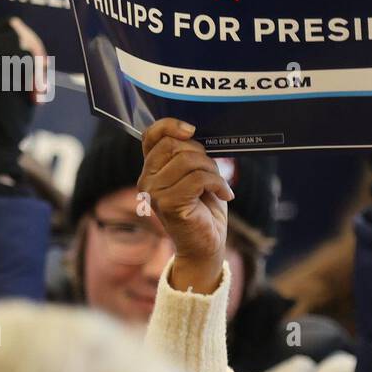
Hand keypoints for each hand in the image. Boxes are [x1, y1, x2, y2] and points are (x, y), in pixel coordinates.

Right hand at [140, 119, 232, 293]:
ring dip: (212, 171)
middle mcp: (146, 180)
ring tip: (220, 187)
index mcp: (151, 170)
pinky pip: (198, 179)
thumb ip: (190, 156)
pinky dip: (218, 184)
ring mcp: (154, 193)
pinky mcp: (168, 204)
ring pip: (188, 160)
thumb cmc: (205, 211)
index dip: (170, 125)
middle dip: (201, 153)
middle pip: (173, 145)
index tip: (192, 130)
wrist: (208, 247)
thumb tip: (195, 132)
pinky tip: (225, 195)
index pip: (151, 136)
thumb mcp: (197, 177)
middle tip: (214, 173)